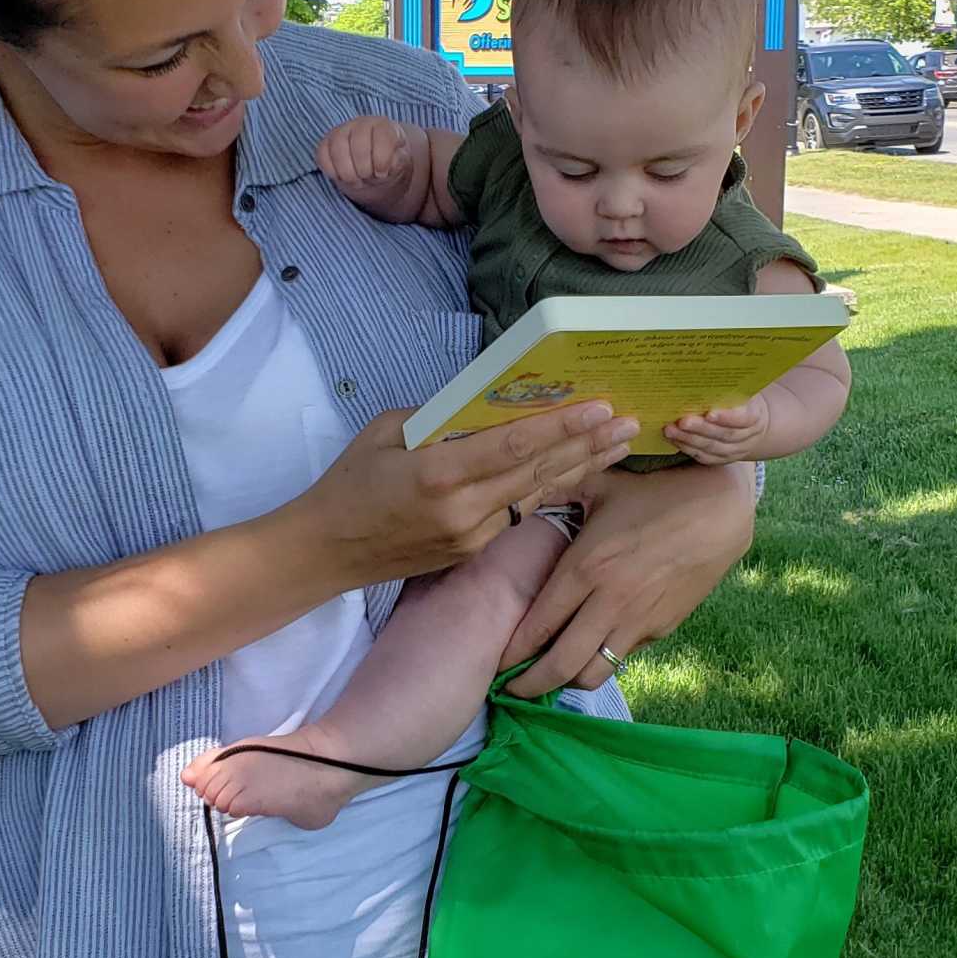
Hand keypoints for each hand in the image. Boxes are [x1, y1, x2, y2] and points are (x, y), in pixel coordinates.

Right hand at [292, 403, 640, 589]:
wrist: (327, 553)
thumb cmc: (349, 483)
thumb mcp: (384, 433)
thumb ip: (437, 417)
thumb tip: (483, 405)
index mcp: (438, 474)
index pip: (514, 447)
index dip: (561, 427)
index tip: (599, 408)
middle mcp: (464, 509)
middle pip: (539, 472)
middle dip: (588, 445)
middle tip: (629, 421)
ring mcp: (472, 535)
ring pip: (536, 493)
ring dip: (581, 467)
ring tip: (620, 444)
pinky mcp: (473, 550)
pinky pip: (519, 511)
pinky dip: (551, 487)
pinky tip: (579, 470)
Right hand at [316, 116, 419, 197]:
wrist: (374, 167)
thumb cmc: (388, 164)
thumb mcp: (399, 164)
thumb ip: (397, 161)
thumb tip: (388, 162)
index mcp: (383, 126)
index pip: (382, 136)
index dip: (381, 159)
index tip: (382, 173)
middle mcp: (361, 124)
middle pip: (358, 145)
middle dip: (364, 169)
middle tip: (368, 178)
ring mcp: (342, 131)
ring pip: (337, 149)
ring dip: (347, 172)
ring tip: (356, 180)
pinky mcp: (326, 143)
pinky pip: (322, 154)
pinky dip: (331, 170)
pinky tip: (342, 177)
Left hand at [498, 460, 756, 695]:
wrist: (719, 511)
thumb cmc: (654, 493)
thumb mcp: (601, 488)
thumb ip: (559, 493)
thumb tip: (522, 488)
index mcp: (585, 568)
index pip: (538, 625)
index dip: (513, 652)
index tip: (496, 661)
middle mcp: (608, 601)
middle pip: (560, 664)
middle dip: (530, 685)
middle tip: (512, 689)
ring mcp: (637, 620)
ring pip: (593, 673)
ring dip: (567, 682)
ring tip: (551, 676)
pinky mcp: (661, 628)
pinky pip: (622, 656)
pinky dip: (601, 660)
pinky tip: (590, 650)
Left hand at [663, 395, 770, 464]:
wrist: (749, 423)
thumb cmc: (739, 400)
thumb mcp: (740, 390)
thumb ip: (727, 386)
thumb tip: (703, 371)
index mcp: (754, 416)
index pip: (743, 419)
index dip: (726, 417)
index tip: (709, 413)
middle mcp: (747, 437)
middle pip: (723, 435)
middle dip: (700, 428)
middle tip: (681, 421)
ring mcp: (734, 451)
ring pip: (711, 448)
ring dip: (688, 439)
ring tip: (670, 430)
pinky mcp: (721, 459)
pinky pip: (704, 457)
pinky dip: (687, 448)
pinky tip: (673, 439)